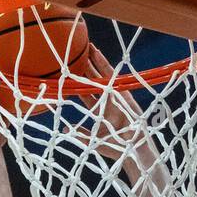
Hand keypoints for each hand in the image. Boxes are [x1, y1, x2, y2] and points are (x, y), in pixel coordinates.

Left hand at [76, 45, 147, 165]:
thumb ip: (81, 134)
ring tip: (87, 46)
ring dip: (93, 60)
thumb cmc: (115, 148)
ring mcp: (114, 95)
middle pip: (92, 80)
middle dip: (85, 67)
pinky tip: (96, 52)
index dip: (77, 83)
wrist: (132, 150)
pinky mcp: (121, 91)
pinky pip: (110, 74)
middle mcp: (106, 101)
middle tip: (76, 53)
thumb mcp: (94, 140)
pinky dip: (103, 63)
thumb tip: (64, 129)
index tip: (68, 73)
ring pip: (100, 74)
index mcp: (100, 111)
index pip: (86, 94)